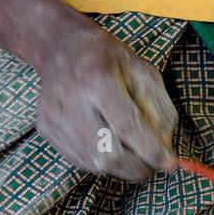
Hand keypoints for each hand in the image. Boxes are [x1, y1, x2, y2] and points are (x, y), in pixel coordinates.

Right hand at [35, 23, 176, 180]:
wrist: (61, 49)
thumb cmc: (109, 61)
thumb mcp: (144, 74)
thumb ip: (159, 112)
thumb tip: (164, 153)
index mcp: (96, 79)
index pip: (125, 125)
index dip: (150, 149)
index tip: (168, 163)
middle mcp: (70, 100)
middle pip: (107, 155)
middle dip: (136, 165)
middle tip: (151, 161)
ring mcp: (53, 117)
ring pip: (95, 164)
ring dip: (120, 163)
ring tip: (126, 142)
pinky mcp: (45, 129)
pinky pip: (82, 161)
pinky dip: (101, 158)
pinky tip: (104, 137)